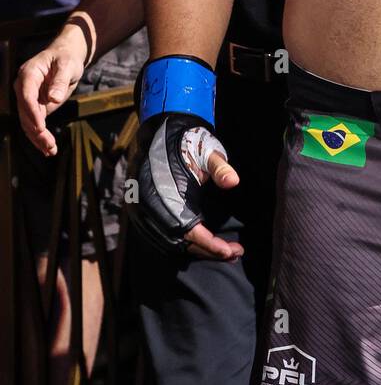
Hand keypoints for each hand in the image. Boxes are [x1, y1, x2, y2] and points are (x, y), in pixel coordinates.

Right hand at [14, 26, 88, 155]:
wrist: (66, 57)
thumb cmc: (66, 58)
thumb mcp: (67, 66)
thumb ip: (60, 81)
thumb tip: (53, 98)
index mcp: (28, 74)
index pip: (26, 95)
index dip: (32, 112)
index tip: (41, 127)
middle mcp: (24, 87)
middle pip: (25, 112)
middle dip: (36, 130)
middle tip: (49, 144)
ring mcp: (28, 98)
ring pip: (28, 122)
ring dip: (38, 138)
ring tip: (50, 150)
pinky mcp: (36, 106)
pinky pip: (35, 123)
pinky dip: (41, 136)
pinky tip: (48, 149)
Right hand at [131, 117, 242, 259]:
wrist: (161, 131)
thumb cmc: (187, 143)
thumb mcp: (208, 153)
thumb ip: (220, 167)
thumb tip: (234, 181)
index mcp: (165, 194)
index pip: (190, 231)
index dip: (210, 244)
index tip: (231, 250)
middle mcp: (150, 207)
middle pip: (181, 242)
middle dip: (208, 250)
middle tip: (235, 253)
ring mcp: (142, 211)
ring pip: (171, 242)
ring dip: (197, 249)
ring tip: (224, 251)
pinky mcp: (141, 212)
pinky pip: (162, 236)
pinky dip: (183, 242)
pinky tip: (202, 242)